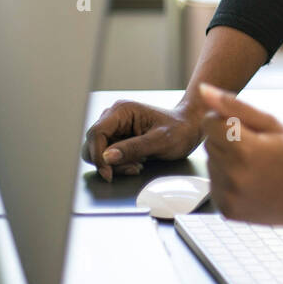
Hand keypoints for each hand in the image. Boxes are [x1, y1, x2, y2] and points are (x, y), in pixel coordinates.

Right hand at [80, 99, 203, 180]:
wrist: (190, 129)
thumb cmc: (180, 130)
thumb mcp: (160, 141)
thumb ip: (133, 148)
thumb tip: (107, 157)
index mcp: (122, 110)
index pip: (96, 133)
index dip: (98, 155)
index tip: (109, 173)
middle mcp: (114, 117)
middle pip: (93, 144)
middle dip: (108, 162)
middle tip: (133, 168)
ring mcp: (115, 128)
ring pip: (99, 153)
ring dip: (115, 164)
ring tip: (138, 164)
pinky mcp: (118, 138)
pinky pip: (109, 156)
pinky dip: (120, 164)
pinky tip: (137, 163)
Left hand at [198, 84, 282, 228]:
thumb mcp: (273, 125)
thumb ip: (235, 106)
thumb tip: (203, 90)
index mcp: (244, 150)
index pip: (209, 122)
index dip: (226, 121)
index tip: (247, 129)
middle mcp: (232, 176)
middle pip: (208, 143)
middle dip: (226, 140)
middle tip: (256, 149)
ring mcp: (227, 196)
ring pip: (210, 164)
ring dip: (226, 161)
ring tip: (256, 168)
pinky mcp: (225, 210)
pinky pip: (214, 185)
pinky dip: (227, 181)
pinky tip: (251, 183)